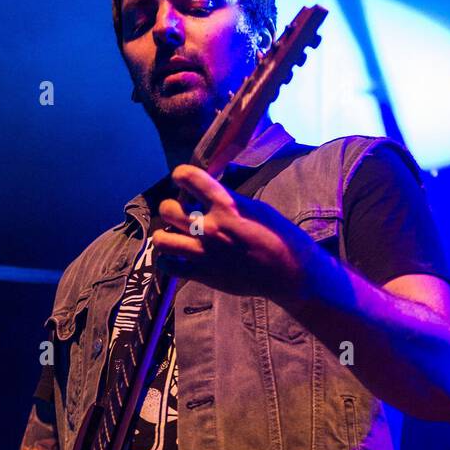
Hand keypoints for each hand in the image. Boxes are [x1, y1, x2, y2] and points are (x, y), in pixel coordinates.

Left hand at [152, 163, 321, 302]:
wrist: (288, 273)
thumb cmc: (279, 236)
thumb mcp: (256, 207)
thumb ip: (230, 201)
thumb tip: (212, 192)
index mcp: (225, 205)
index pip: (189, 178)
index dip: (181, 175)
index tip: (183, 179)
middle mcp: (209, 227)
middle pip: (168, 209)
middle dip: (171, 208)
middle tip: (180, 213)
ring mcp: (203, 253)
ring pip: (162, 240)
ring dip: (165, 235)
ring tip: (174, 236)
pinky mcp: (202, 275)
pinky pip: (169, 266)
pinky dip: (168, 261)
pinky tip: (176, 258)